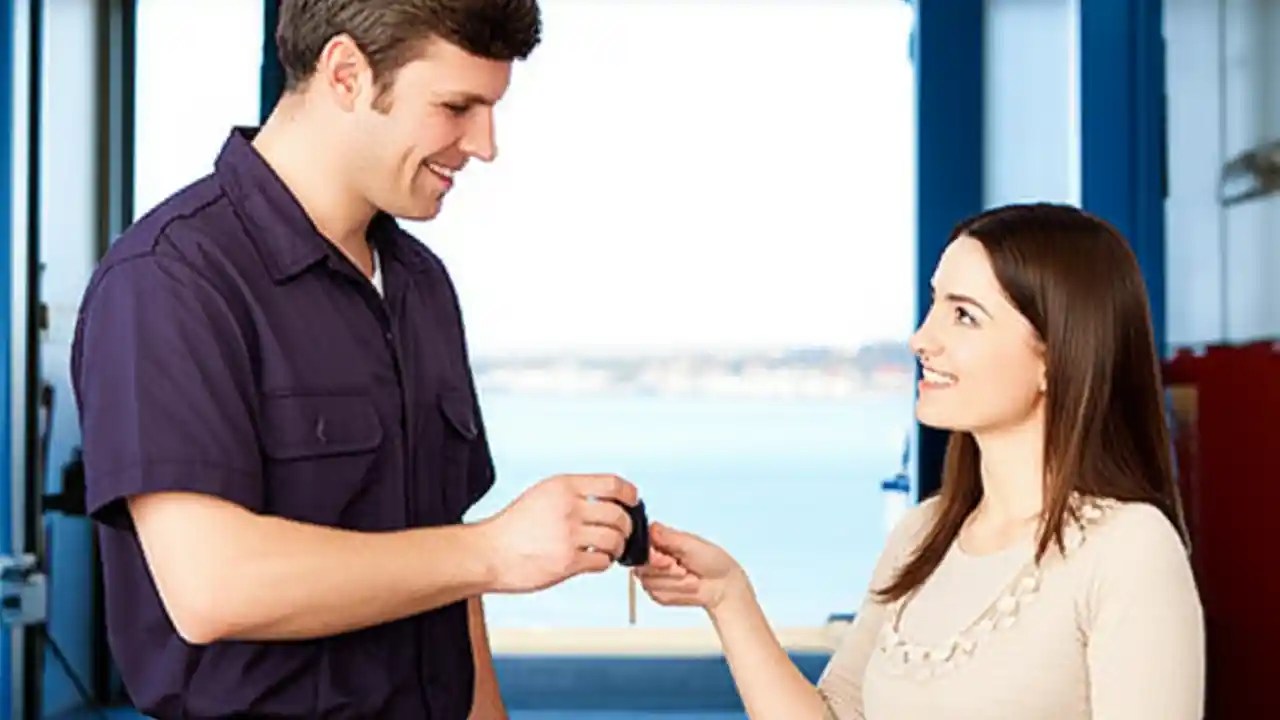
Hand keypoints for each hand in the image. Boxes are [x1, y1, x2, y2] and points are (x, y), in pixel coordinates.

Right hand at [482, 474, 637, 593]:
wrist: (489, 552)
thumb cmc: (513, 527)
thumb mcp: (542, 495)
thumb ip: (573, 494)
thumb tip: (607, 500)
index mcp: (564, 486)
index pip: (613, 484)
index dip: (630, 494)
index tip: (633, 502)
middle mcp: (569, 507)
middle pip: (619, 515)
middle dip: (627, 526)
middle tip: (622, 533)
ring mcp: (569, 535)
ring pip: (615, 539)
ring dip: (618, 546)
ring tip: (610, 549)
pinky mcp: (568, 561)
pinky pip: (602, 561)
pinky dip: (604, 562)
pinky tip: (595, 560)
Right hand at [634, 522, 749, 612]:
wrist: (723, 584)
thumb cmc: (711, 559)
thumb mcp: (692, 543)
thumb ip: (669, 537)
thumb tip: (651, 527)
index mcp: (658, 542)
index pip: (640, 548)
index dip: (653, 557)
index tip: (670, 560)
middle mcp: (651, 559)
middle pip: (642, 568)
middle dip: (665, 571)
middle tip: (684, 569)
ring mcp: (653, 578)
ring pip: (649, 583)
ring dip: (674, 583)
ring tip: (690, 577)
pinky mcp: (658, 595)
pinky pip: (657, 596)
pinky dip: (675, 593)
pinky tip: (687, 588)